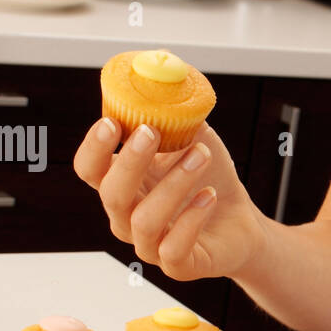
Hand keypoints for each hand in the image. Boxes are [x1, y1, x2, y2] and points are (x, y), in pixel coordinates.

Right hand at [73, 118, 267, 281]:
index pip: (90, 169)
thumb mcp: (194, 137)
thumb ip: (175, 111)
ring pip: (145, 220)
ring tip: (199, 157)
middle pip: (112, 194)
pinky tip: (209, 196)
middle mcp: (128, 216)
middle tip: (153, 132)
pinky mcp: (178, 266)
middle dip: (131, 161)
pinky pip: (173, 248)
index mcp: (123, 183)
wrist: (241, 220)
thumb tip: (165, 65)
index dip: (95, 148)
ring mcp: (150, 245)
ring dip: (173, 183)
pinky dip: (191, 219)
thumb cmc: (209, 178)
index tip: (113, 123)